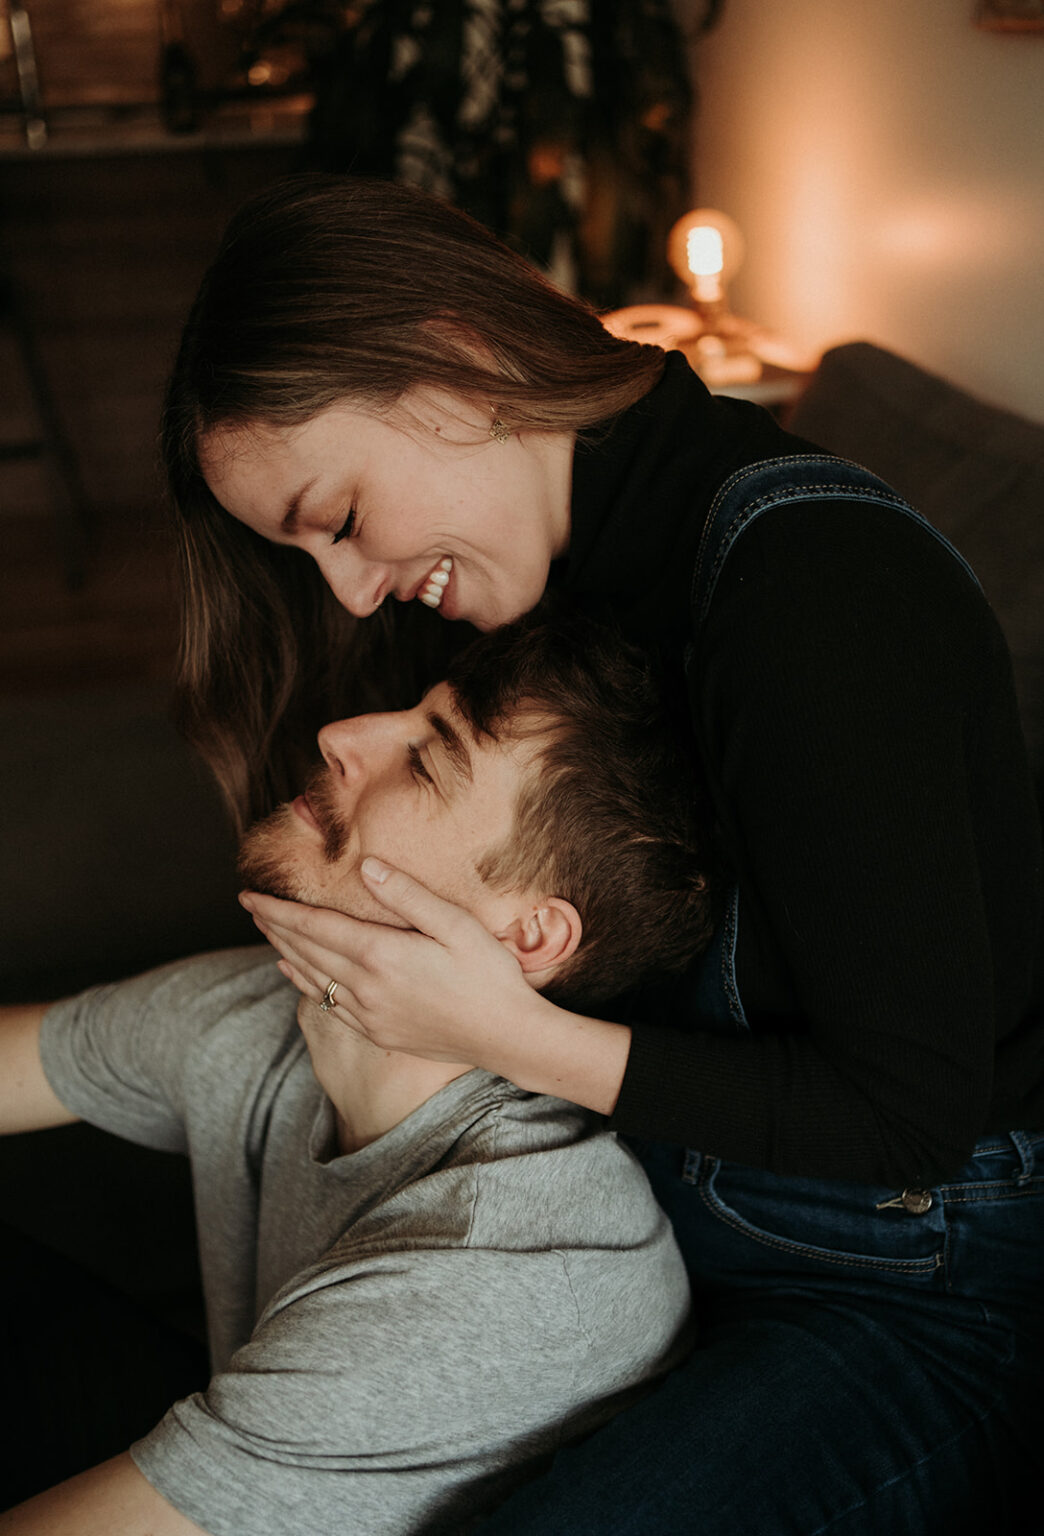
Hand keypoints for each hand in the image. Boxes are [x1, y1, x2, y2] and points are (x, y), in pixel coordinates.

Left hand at [240, 858, 543, 1071]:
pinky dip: (303, 983)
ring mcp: (369, 1014)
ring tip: (266, 931)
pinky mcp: (378, 1032)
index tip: (249, 895)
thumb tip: (365, 867)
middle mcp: (366, 987)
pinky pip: (326, 1005)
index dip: (278, 909)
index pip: (315, 925)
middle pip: (305, 950)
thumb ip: (408, 895)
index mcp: (382, 954)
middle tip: (249, 905)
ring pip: (311, 977)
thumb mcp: (456, 924)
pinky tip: (294, 972)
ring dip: (284, 950)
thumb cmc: (490, 976)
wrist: (507, 1037)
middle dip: (274, 925)